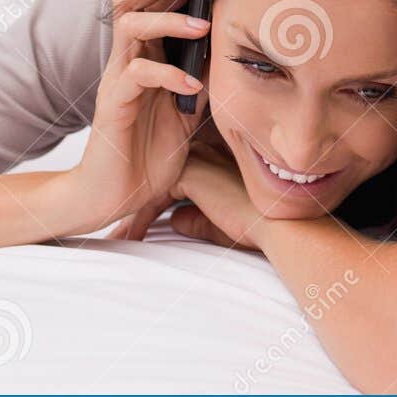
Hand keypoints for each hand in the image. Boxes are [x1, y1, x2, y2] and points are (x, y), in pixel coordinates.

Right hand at [63, 0, 208, 234]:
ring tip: (201, 29)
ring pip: (130, 29)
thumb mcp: (186, 114)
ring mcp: (116, 82)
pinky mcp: (112, 105)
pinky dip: (169, 75)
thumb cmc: (147, 155)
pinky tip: (192, 88)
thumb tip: (232, 58)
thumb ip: (201, 83)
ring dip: (168, 22)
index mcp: (141, 62)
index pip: (144, 7)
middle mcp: (124, 65)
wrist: (113, 196)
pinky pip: (137, 75)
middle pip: (127, 4)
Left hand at [111, 141, 264, 250]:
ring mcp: (194, 160)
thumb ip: (197, 220)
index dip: (155, 206)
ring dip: (135, 217)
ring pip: (153, 188)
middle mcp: (202, 156)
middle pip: (159, 182)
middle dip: (139, 210)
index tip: (140, 229)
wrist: (276, 224)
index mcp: (213, 163)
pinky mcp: (189, 173)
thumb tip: (175, 220)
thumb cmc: (258, 225)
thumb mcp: (220, 223)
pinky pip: (153, 197)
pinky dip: (138, 219)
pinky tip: (130, 238)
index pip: (174, 181)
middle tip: (121, 236)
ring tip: (120, 240)